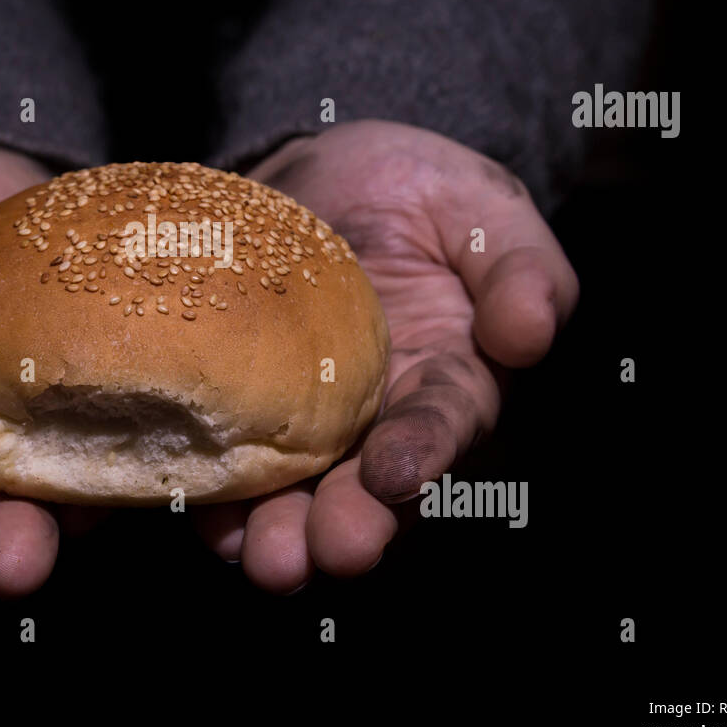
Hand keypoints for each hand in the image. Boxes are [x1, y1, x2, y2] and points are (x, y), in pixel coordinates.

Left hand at [192, 120, 578, 592]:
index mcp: (445, 380)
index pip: (441, 424)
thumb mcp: (485, 210)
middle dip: (351, 525)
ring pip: (296, 494)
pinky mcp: (236, 407)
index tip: (395, 474)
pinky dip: (212, 496)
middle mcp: (374, 420)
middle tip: (330, 551)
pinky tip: (197, 514)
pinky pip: (224, 462)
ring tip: (266, 558)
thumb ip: (520, 269)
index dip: (422, 453)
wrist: (318, 168)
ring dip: (280, 533)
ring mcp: (301, 422)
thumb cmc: (419, 192)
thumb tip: (528, 332)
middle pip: (367, 490)